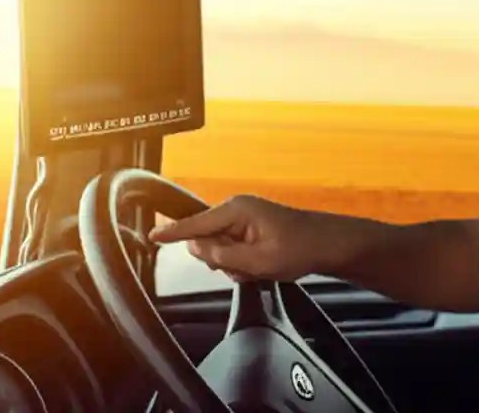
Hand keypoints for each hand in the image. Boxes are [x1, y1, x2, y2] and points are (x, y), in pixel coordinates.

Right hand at [148, 195, 329, 281]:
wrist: (327, 245)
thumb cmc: (298, 249)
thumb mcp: (257, 260)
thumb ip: (222, 255)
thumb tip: (195, 247)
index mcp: (237, 211)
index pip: (195, 223)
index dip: (172, 232)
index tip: (151, 235)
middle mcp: (237, 211)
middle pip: (207, 240)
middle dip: (221, 260)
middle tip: (247, 267)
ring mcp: (244, 219)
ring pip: (221, 249)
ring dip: (235, 264)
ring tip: (260, 266)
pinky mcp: (250, 229)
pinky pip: (233, 250)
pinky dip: (243, 263)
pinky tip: (262, 265)